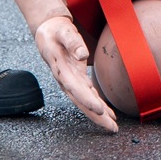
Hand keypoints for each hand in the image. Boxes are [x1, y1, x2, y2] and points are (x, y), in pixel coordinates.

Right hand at [35, 15, 117, 131]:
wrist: (47, 33)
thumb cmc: (56, 31)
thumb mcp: (63, 31)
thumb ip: (73, 41)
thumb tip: (83, 54)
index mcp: (61, 70)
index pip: (75, 89)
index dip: (87, 101)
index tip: (100, 110)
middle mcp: (66, 80)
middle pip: (81, 102)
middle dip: (96, 116)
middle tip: (112, 128)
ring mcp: (71, 82)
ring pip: (85, 102)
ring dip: (99, 115)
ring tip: (113, 127)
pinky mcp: (76, 80)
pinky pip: (88, 96)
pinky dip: (98, 105)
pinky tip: (108, 114)